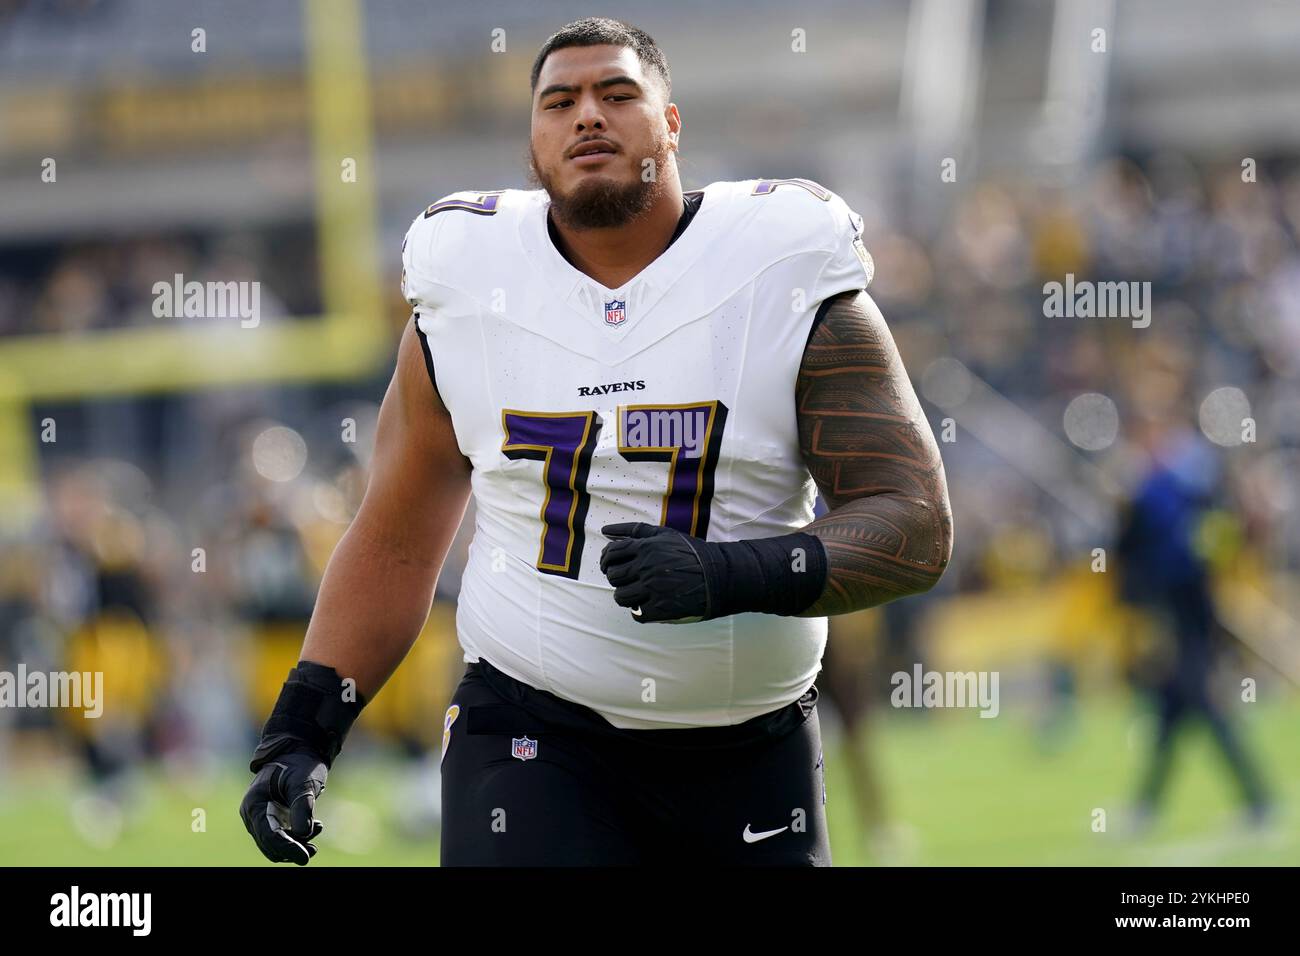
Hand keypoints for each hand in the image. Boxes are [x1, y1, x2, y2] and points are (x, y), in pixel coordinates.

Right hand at [239, 750, 328, 864]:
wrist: (298, 752)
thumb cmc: (300, 765)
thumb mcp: (303, 782)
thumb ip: (302, 806)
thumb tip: (302, 834)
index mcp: (254, 804)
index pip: (269, 836)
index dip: (287, 848)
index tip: (304, 857)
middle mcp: (252, 814)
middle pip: (270, 844)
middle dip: (292, 848)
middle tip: (314, 848)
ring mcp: (259, 818)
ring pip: (274, 843)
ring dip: (295, 843)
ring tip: (317, 828)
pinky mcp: (269, 819)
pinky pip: (279, 836)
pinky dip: (295, 837)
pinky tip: (314, 827)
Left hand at [599, 522, 710, 623]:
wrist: (719, 577)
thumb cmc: (690, 554)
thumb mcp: (664, 535)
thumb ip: (634, 531)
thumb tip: (605, 529)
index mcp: (646, 548)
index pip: (611, 553)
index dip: (607, 560)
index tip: (611, 566)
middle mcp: (646, 568)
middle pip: (613, 576)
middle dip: (618, 578)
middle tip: (630, 580)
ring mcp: (652, 589)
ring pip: (620, 597)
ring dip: (627, 596)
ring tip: (639, 593)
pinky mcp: (660, 609)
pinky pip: (636, 614)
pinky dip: (641, 611)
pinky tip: (652, 604)